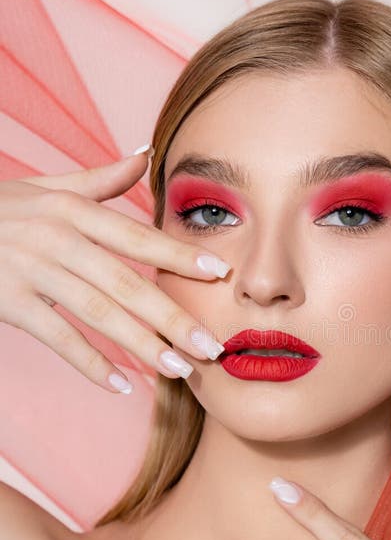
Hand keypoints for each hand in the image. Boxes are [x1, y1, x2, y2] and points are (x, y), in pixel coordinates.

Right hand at [0, 148, 228, 392]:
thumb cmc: (1, 208)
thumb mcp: (48, 188)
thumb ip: (100, 179)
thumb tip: (146, 155)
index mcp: (71, 210)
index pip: (136, 236)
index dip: (178, 256)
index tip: (219, 275)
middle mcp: (55, 238)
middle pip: (126, 282)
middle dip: (172, 316)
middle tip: (210, 345)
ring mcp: (31, 271)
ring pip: (98, 313)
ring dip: (142, 345)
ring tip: (178, 369)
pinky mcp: (9, 302)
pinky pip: (58, 337)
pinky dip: (91, 363)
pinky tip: (123, 385)